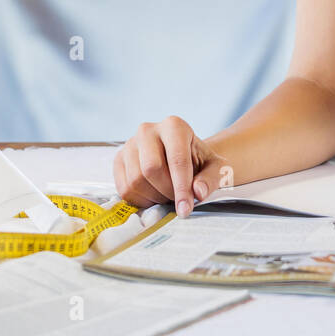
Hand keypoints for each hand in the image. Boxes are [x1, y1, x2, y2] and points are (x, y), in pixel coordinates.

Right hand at [113, 116, 229, 216]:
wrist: (183, 158)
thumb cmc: (200, 162)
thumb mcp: (215, 169)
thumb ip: (211, 179)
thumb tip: (198, 192)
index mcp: (174, 126)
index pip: (176, 159)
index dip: (181, 188)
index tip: (185, 209)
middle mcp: (148, 130)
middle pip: (151, 169)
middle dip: (167, 191)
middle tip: (178, 199)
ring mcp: (130, 144)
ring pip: (136, 180)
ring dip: (154, 197)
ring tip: (167, 194)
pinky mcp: (119, 159)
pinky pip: (124, 188)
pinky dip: (141, 200)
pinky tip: (154, 195)